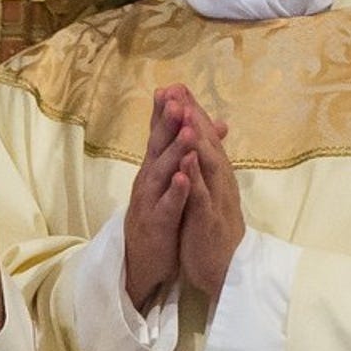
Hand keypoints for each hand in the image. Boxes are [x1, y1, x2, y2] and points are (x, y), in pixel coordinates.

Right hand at [121, 88, 197, 308]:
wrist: (143, 263)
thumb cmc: (160, 219)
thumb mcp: (173, 184)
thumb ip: (186, 154)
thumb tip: (208, 124)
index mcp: (154, 170)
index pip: (158, 135)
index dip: (164, 112)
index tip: (173, 87)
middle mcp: (148, 181)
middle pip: (157, 147)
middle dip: (167, 123)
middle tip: (176, 99)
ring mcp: (149, 202)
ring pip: (162, 173)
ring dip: (174, 152)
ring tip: (186, 132)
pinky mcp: (156, 225)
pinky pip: (167, 206)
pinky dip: (175, 192)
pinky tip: (183, 178)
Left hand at [171, 91, 244, 301]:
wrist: (225, 271)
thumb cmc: (212, 231)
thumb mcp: (209, 194)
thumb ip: (208, 167)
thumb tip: (207, 141)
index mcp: (216, 175)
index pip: (205, 137)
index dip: (192, 112)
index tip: (176, 87)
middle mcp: (219, 182)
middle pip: (207, 143)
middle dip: (193, 115)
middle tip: (178, 89)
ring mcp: (216, 200)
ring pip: (208, 165)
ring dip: (197, 139)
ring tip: (185, 115)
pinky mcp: (209, 222)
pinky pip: (201, 197)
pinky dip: (194, 178)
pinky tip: (186, 161)